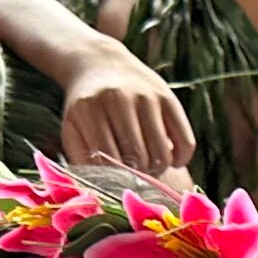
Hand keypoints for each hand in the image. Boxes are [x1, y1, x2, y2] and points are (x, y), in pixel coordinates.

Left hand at [57, 44, 197, 180]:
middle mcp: (118, 99)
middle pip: (136, 158)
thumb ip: (80, 159)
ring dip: (158, 170)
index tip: (116, 186)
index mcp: (89, 109)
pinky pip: (184, 139)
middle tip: (135, 179)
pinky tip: (172, 160)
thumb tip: (100, 194)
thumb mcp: (73, 128)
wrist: (100, 63)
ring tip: (150, 168)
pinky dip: (181, 158)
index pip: (106, 161)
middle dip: (138, 177)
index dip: (114, 181)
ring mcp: (146, 96)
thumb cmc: (86, 106)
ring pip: (161, 153)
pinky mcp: (168, 96)